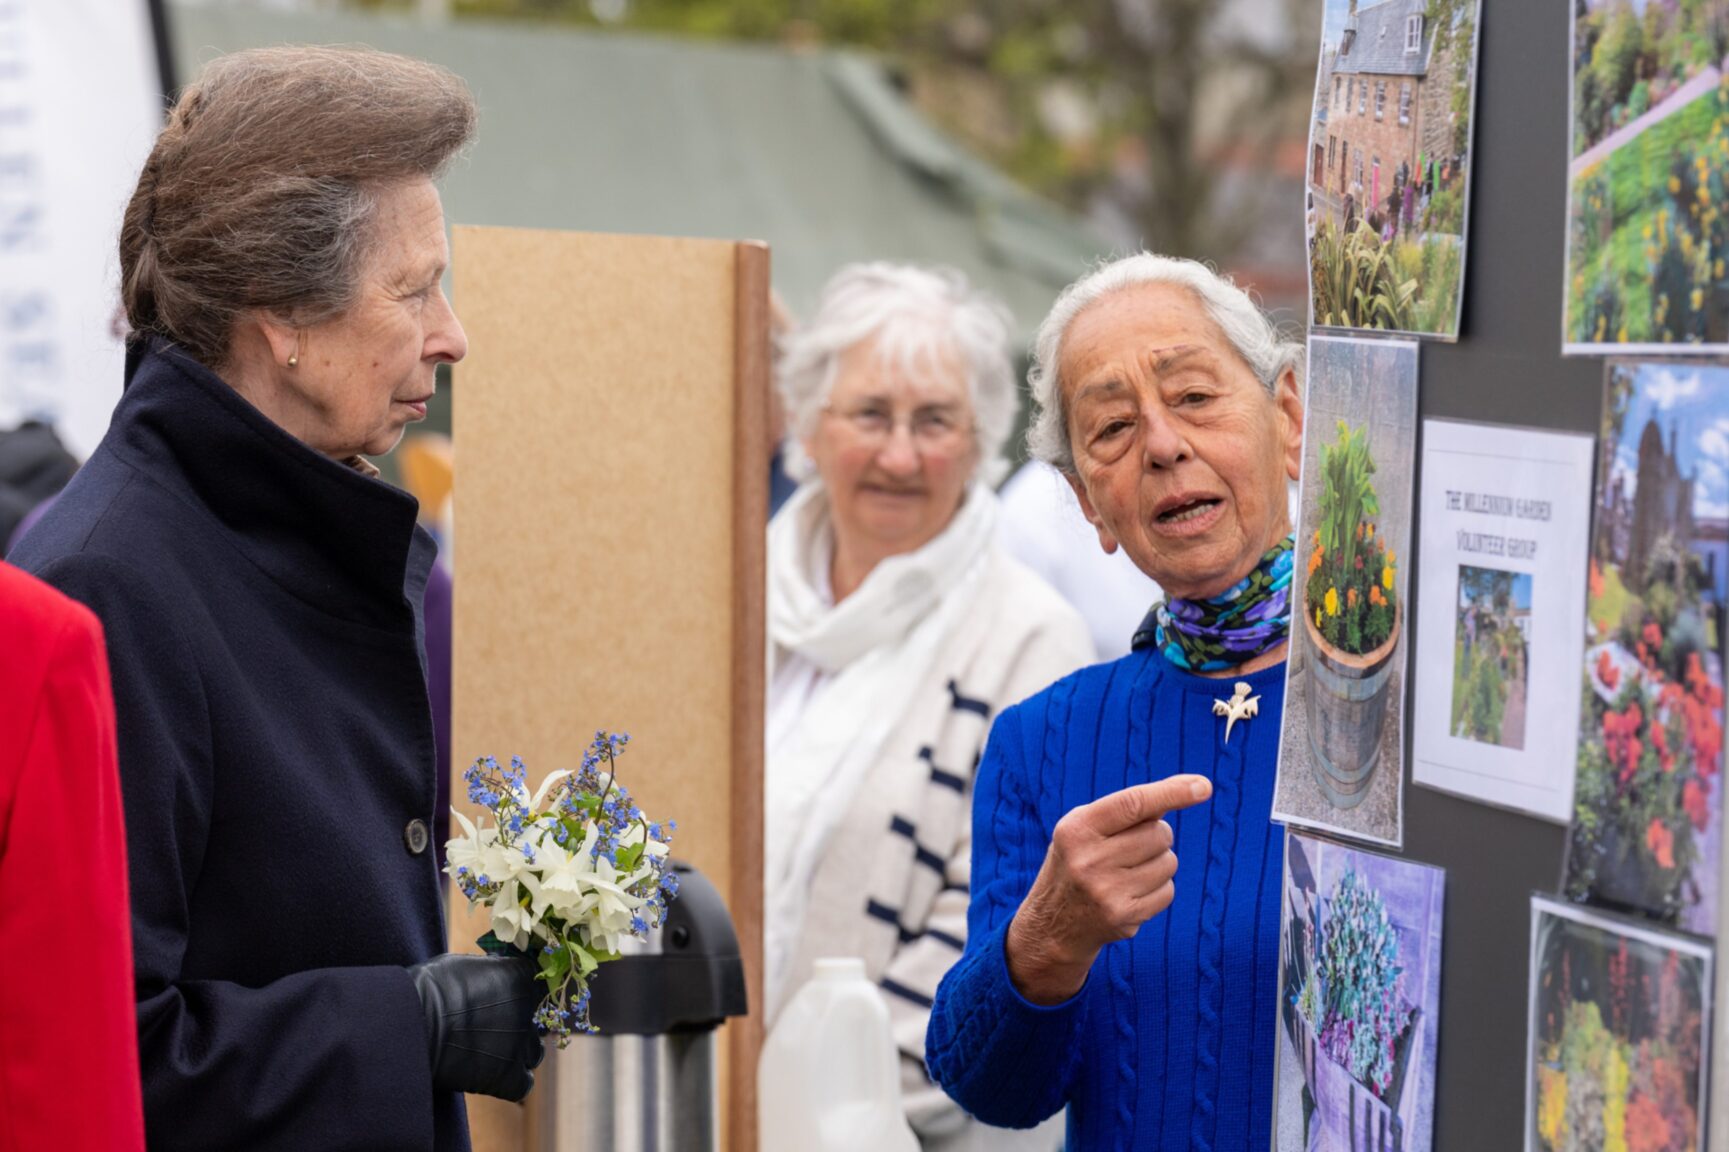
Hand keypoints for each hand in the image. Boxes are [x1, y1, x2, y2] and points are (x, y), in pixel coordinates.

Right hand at [409, 953, 545, 1100]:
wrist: (412, 1025)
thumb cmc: (429, 988)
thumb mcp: (464, 965)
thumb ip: (490, 971)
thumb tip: (494, 973)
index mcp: (521, 978)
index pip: (538, 986)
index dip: (522, 995)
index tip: (506, 999)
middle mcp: (529, 1011)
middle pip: (536, 1022)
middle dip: (519, 1025)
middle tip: (492, 1028)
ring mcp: (521, 1045)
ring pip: (534, 1052)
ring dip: (518, 1053)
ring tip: (491, 1053)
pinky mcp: (508, 1077)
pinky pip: (524, 1084)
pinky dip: (512, 1082)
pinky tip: (493, 1075)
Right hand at [1005, 775, 1211, 1004]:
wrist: (1053, 923)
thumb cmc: (1079, 860)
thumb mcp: (1086, 828)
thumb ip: (1130, 809)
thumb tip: (1193, 787)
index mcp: (1076, 829)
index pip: (1133, 803)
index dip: (1171, 792)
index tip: (1203, 786)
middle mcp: (1089, 860)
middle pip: (1159, 834)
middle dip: (1156, 835)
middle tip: (1130, 847)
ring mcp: (1107, 892)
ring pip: (1169, 863)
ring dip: (1158, 863)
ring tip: (1127, 872)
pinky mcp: (1124, 918)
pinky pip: (1168, 891)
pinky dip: (1158, 889)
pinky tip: (1131, 893)